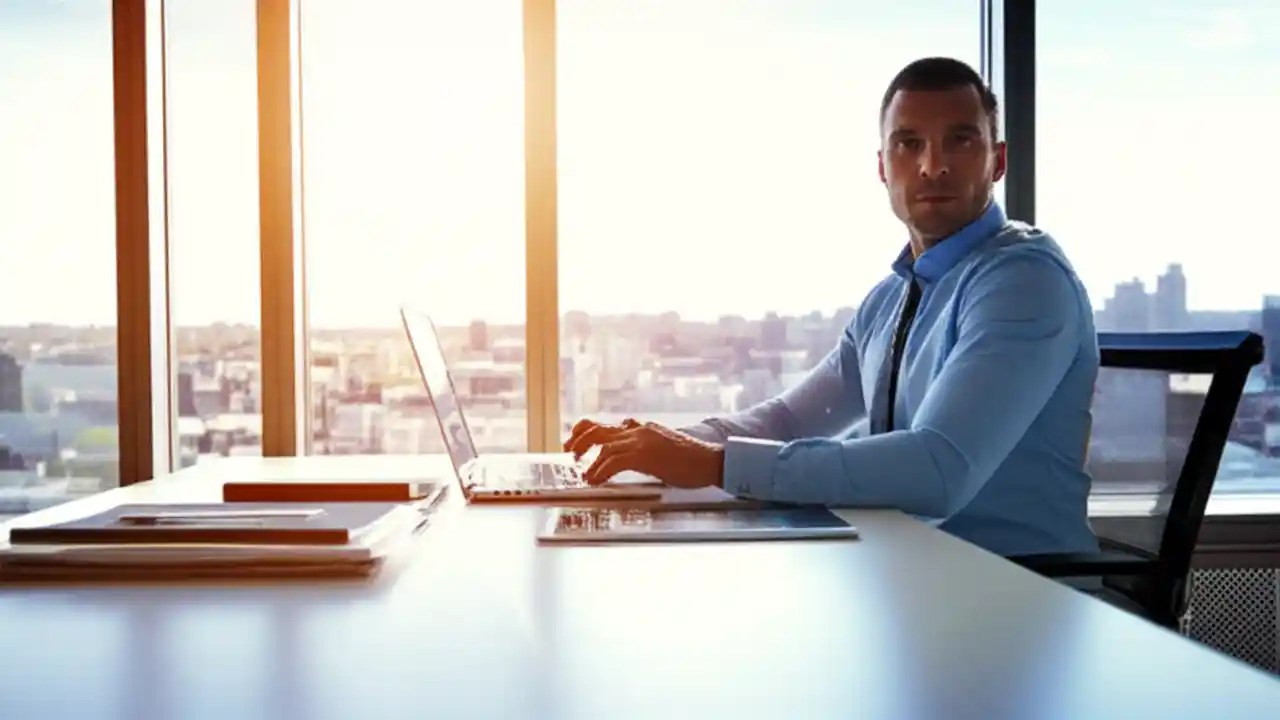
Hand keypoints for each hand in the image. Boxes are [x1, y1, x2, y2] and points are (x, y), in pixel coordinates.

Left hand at [567, 420, 723, 488]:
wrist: (711, 461)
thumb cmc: (691, 460)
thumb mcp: (663, 447)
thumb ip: (644, 447)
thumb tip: (628, 453)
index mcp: (642, 429)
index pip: (607, 425)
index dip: (587, 432)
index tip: (576, 442)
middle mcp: (638, 430)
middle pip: (597, 428)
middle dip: (579, 440)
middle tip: (570, 452)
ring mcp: (641, 440)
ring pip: (602, 444)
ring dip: (588, 460)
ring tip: (583, 474)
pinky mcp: (645, 454)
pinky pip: (614, 460)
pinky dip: (600, 470)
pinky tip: (595, 480)